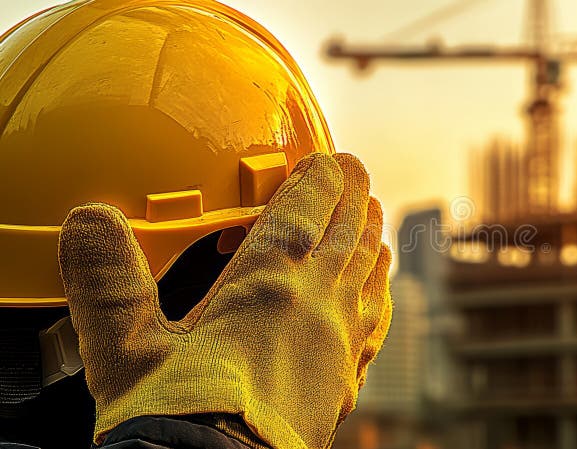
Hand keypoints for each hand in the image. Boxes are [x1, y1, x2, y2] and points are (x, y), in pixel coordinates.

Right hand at [59, 153, 391, 448]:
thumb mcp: (126, 351)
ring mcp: (340, 345)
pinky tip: (379, 295)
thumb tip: (90, 222)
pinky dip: (380, 294)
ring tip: (372, 222)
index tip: (327, 159)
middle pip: (348, 234)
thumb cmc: (180, 428)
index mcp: (269, 284)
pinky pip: (376, 322)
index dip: (320, 178)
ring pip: (370, 274)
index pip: (307, 209)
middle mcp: (318, 306)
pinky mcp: (347, 382)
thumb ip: (108, 282)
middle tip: (354, 176)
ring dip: (371, 239)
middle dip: (352, 198)